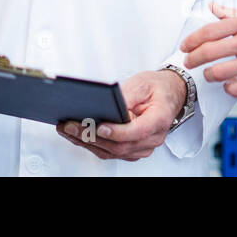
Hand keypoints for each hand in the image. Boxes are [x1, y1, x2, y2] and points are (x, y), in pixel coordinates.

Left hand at [56, 68, 186, 160]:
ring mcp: (143, 147)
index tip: (99, 126)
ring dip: (88, 142)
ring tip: (67, 129)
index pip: (136, 132)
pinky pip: (111, 152)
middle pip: (120, 146)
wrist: (169, 94)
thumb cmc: (157, 88)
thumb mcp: (142, 83)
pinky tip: (78, 135)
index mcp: (159, 120)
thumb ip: (125, 97)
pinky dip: (93, 145)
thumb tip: (105, 106)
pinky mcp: (133, 149)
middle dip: (92, 136)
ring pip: (113, 152)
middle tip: (71, 125)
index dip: (116, 132)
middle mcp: (152, 138)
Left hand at [181, 2, 236, 96]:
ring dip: (210, 75)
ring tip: (210, 74)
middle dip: (193, 59)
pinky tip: (230, 84)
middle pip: (209, 52)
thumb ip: (236, 13)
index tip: (186, 45)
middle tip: (189, 62)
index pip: (209, 31)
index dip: (192, 40)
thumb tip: (214, 7)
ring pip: (219, 72)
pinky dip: (229, 88)